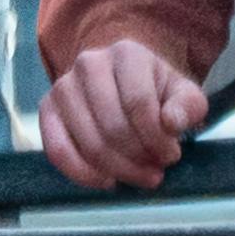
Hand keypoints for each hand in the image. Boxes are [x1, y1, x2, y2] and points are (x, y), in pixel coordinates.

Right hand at [38, 33, 203, 191]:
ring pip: (89, 143)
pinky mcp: (47, 110)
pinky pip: (58, 151)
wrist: (121, 83)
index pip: (139, 104)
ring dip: (117, 170)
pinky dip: (83, 174)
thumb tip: (172, 123)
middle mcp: (89, 64)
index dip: (156, 139)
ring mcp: (63, 87)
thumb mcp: (182, 94)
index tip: (171, 156)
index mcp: (126, 54)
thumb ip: (188, 106)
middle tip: (154, 172)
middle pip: (113, 127)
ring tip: (137, 176)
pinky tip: (107, 181)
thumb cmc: (155, 92)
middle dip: (137, 159)